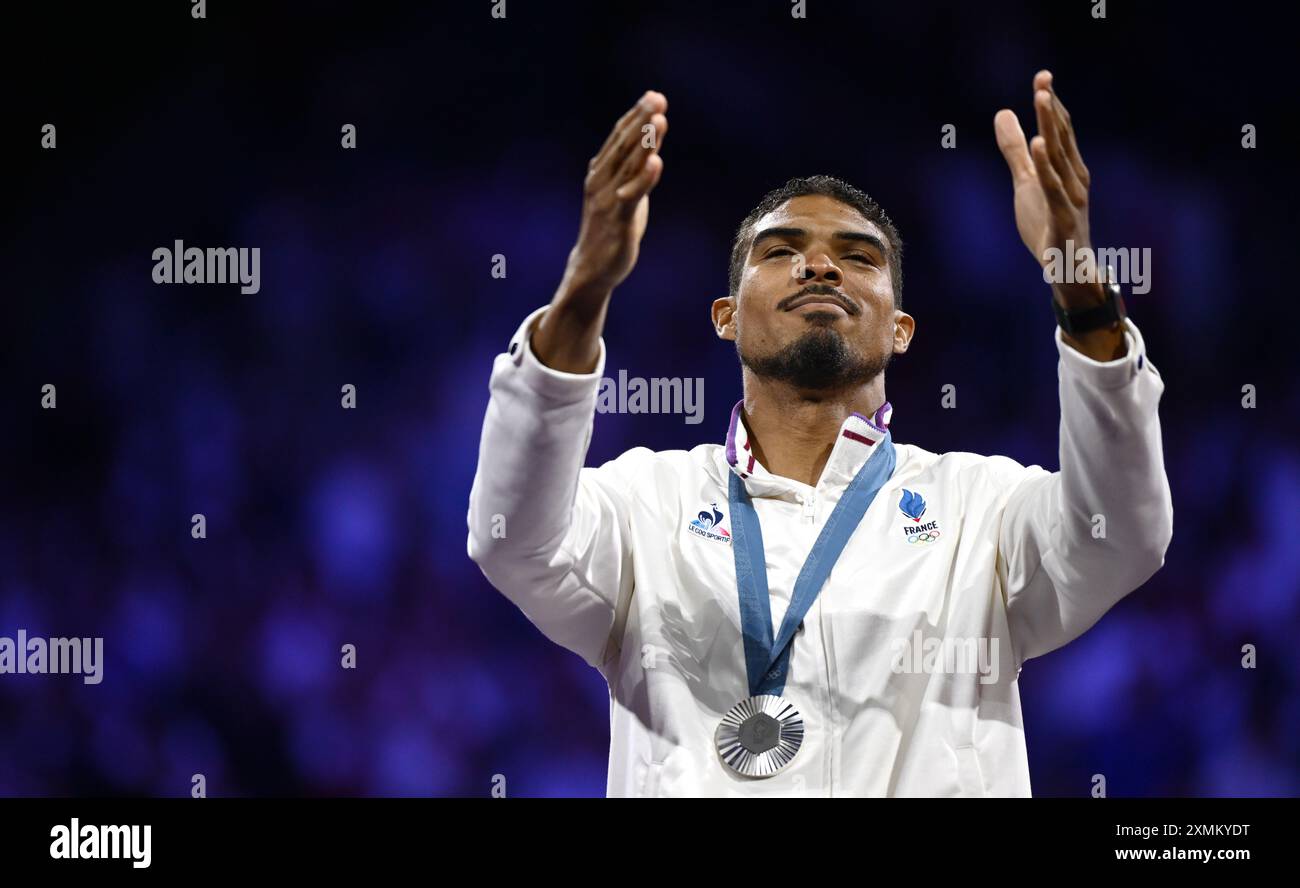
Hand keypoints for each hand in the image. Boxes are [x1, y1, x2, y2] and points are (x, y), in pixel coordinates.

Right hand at [563, 90, 668, 298]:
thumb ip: (631, 169)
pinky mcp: (618, 219)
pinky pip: (633, 195)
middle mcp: (600, 181)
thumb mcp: (621, 192)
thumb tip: (650, 147)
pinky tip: (656, 162)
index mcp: (600, 172)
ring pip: (629, 165)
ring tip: (659, 121)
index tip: (653, 96)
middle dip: (641, 120)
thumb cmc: (609, 228)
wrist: (592, 267)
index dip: (635, 116)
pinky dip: (645, 178)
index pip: (619, 138)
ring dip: (645, 142)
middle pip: (623, 145)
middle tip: (657, 98)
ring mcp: (608, 199)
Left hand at [994, 70, 1098, 302]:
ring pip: (1060, 158)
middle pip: (1062, 137)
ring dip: (1051, 128)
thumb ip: (1015, 151)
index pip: (1061, 130)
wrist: (1069, 271)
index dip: (1051, 104)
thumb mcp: (1027, 183)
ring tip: (1042, 101)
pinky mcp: (1064, 219)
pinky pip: (1054, 189)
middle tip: (1043, 79)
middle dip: (1051, 108)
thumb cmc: (1052, 225)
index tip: (1042, 76)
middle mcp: (1076, 179)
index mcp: (1069, 168)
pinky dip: (1047, 167)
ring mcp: (1072, 198)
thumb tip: (1004, 113)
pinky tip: (1038, 147)